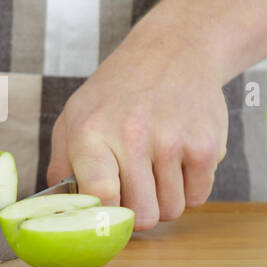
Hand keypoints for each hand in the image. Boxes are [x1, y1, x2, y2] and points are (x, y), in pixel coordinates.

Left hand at [46, 39, 227, 229]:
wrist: (173, 51)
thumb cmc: (117, 92)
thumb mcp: (74, 117)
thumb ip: (61, 167)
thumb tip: (61, 212)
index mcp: (92, 133)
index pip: (100, 196)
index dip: (105, 216)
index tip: (106, 212)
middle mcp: (132, 137)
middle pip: (142, 216)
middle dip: (138, 212)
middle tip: (135, 190)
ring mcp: (173, 141)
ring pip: (172, 211)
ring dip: (165, 200)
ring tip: (156, 170)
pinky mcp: (206, 145)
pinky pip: (198, 197)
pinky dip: (190, 188)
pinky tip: (178, 160)